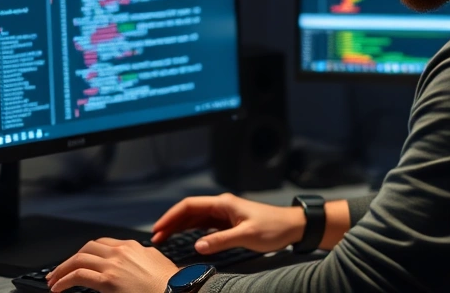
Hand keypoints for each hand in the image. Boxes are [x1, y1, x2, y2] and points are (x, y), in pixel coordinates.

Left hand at [45, 237, 176, 292]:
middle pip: (87, 248)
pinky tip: (58, 288)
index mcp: (133, 247)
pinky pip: (78, 276)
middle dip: (71, 259)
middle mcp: (121, 251)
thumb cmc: (170, 284)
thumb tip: (135, 263)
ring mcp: (113, 264)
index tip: (80, 261)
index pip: (103, 244)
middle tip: (61, 271)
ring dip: (62, 270)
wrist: (178, 290)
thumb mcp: (156, 263)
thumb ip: (143, 259)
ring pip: (78, 260)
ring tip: (53, 280)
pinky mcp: (107, 280)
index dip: (87, 253)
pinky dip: (64, 280)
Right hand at [151, 192, 304, 254]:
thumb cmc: (273, 227)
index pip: (189, 206)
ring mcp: (225, 214)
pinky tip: (187, 238)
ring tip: (166, 239)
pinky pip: (205, 225)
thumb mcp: (246, 235)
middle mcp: (222, 206)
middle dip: (171, 223)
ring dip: (180, 227)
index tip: (158, 228)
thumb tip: (198, 246)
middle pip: (189, 211)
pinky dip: (193, 231)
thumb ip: (221, 241)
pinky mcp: (230, 223)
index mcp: (223, 203)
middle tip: (156, 237)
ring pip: (196, 218)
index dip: (171, 216)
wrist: (293, 226)